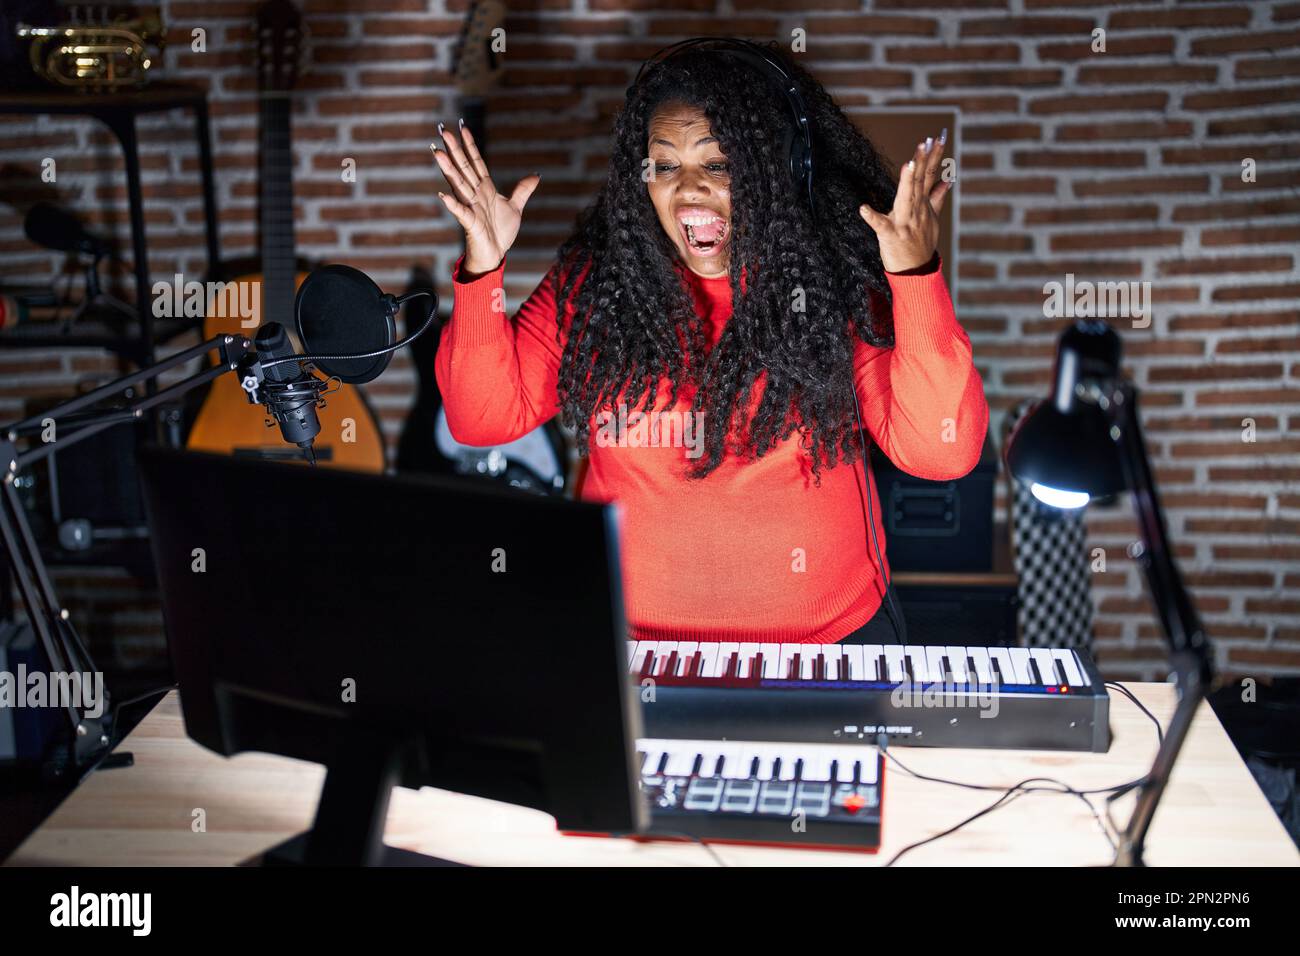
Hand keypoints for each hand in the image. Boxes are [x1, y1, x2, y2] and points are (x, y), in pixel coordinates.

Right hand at [432, 119, 540, 273]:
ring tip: (438, 154)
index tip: (462, 127)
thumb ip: (523, 190)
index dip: (470, 145)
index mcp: (485, 188)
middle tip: (444, 131)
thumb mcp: (515, 208)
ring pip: (459, 185)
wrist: (495, 254)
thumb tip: (535, 175)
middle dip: (455, 150)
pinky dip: (452, 205)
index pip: (476, 162)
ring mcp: (471, 208)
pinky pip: (460, 212)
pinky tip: (443, 195)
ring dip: (449, 170)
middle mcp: (476, 195)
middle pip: (464, 168)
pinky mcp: (470, 224)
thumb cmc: (500, 232)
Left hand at [859, 129, 951, 272]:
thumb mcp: (931, 218)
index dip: (933, 156)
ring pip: (906, 198)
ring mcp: (904, 222)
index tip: (938, 137)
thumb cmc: (920, 243)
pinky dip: (872, 217)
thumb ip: (937, 196)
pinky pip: (880, 225)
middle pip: (920, 182)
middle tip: (926, 142)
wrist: (916, 271)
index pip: (930, 175)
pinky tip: (863, 208)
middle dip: (923, 161)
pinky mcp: (890, 236)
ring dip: (907, 181)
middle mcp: (915, 210)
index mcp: (923, 204)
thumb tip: (948, 179)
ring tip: (907, 164)